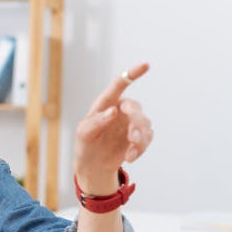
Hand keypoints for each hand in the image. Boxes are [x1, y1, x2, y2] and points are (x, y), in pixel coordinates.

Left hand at [73, 63, 153, 194]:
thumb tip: (113, 111)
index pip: (119, 85)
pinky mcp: (139, 135)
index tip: (145, 65)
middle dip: (136, 122)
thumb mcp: (84, 135)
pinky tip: (130, 157)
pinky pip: (148, 137)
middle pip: (135, 108)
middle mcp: (120, 109)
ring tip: (129, 154)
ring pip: (144, 123)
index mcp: (105, 104)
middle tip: (132, 138)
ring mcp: (131, 122)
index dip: (132, 74)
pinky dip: (140, 148)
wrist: (93, 166)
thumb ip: (96, 122)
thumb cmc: (85, 146)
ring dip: (139, 139)